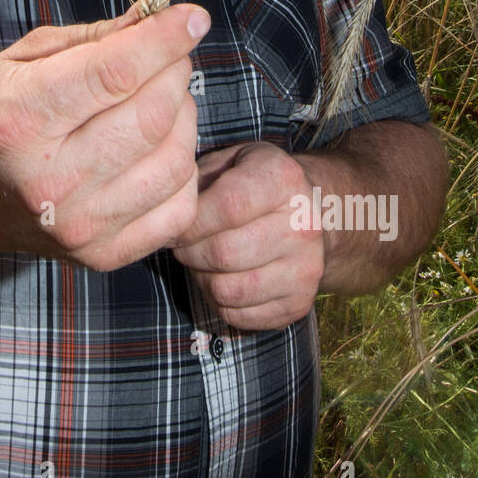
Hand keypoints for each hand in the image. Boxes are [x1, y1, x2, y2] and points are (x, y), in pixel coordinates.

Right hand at [0, 3, 210, 271]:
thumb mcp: (21, 60)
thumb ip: (91, 38)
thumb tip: (155, 19)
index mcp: (21, 119)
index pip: (115, 73)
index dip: (164, 40)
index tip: (191, 18)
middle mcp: (50, 178)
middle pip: (152, 116)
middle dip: (174, 74)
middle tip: (166, 60)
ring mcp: (79, 223)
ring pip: (175, 161)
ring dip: (182, 120)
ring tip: (159, 104)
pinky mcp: (103, 254)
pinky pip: (178, 207)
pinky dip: (182, 170)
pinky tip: (158, 151)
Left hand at [171, 142, 324, 330]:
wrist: (312, 212)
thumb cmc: (253, 184)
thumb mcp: (229, 161)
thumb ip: (198, 178)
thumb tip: (166, 212)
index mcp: (284, 179)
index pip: (229, 206)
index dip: (191, 223)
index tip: (176, 227)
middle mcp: (304, 225)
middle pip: (224, 253)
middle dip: (190, 253)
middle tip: (184, 246)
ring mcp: (307, 268)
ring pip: (228, 290)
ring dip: (202, 279)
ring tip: (203, 260)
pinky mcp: (299, 303)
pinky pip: (238, 316)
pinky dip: (219, 301)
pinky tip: (223, 278)